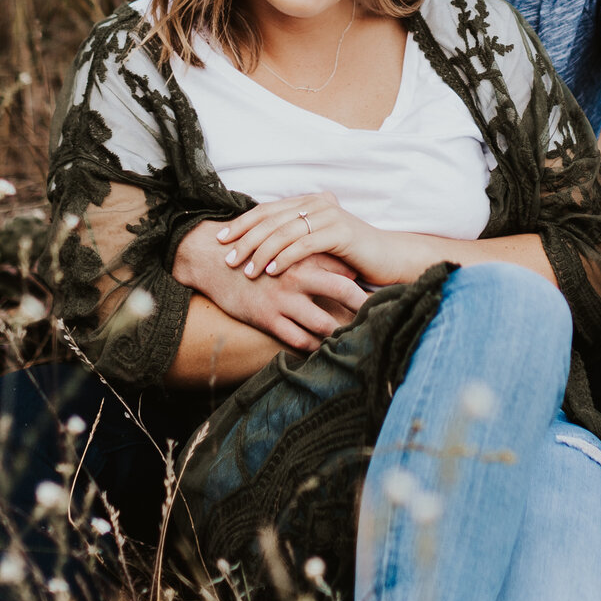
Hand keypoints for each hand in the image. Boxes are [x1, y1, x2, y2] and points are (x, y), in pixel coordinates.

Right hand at [173, 220, 368, 351]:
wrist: (214, 261)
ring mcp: (282, 299)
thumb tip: (351, 271)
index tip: (386, 299)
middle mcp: (298, 276)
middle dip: (364, 310)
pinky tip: (324, 352)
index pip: (346, 271)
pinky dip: (313, 348)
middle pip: (343, 294)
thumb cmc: (256, 254)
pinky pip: (297, 340)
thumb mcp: (287, 247)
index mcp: (305, 256)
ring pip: (323, 324)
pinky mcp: (266, 318)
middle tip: (382, 322)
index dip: (367, 286)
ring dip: (340, 335)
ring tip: (357, 344)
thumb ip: (319, 256)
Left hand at [217, 192, 415, 289]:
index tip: (220, 240)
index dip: (241, 223)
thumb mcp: (315, 243)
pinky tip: (271, 271)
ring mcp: (330, 215)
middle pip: (271, 219)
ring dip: (261, 252)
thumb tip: (252, 246)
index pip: (266, 209)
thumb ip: (291, 237)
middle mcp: (317, 203)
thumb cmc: (347, 255)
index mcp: (307, 202)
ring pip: (285, 231)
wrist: (386, 258)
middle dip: (245, 239)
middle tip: (227, 259)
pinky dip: (284, 258)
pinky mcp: (341, 232)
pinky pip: (304, 244)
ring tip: (246, 270)